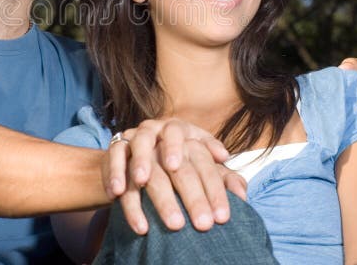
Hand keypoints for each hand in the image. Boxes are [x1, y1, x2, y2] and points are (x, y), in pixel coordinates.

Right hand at [102, 118, 245, 234]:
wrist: (134, 158)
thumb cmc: (172, 167)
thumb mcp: (197, 170)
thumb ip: (222, 180)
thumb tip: (242, 193)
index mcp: (187, 134)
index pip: (205, 161)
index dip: (214, 189)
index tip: (220, 217)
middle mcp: (163, 131)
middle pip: (177, 160)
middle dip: (186, 194)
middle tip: (191, 224)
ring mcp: (139, 136)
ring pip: (142, 149)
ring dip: (143, 167)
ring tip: (145, 187)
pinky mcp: (116, 145)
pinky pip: (114, 156)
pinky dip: (114, 173)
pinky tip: (117, 193)